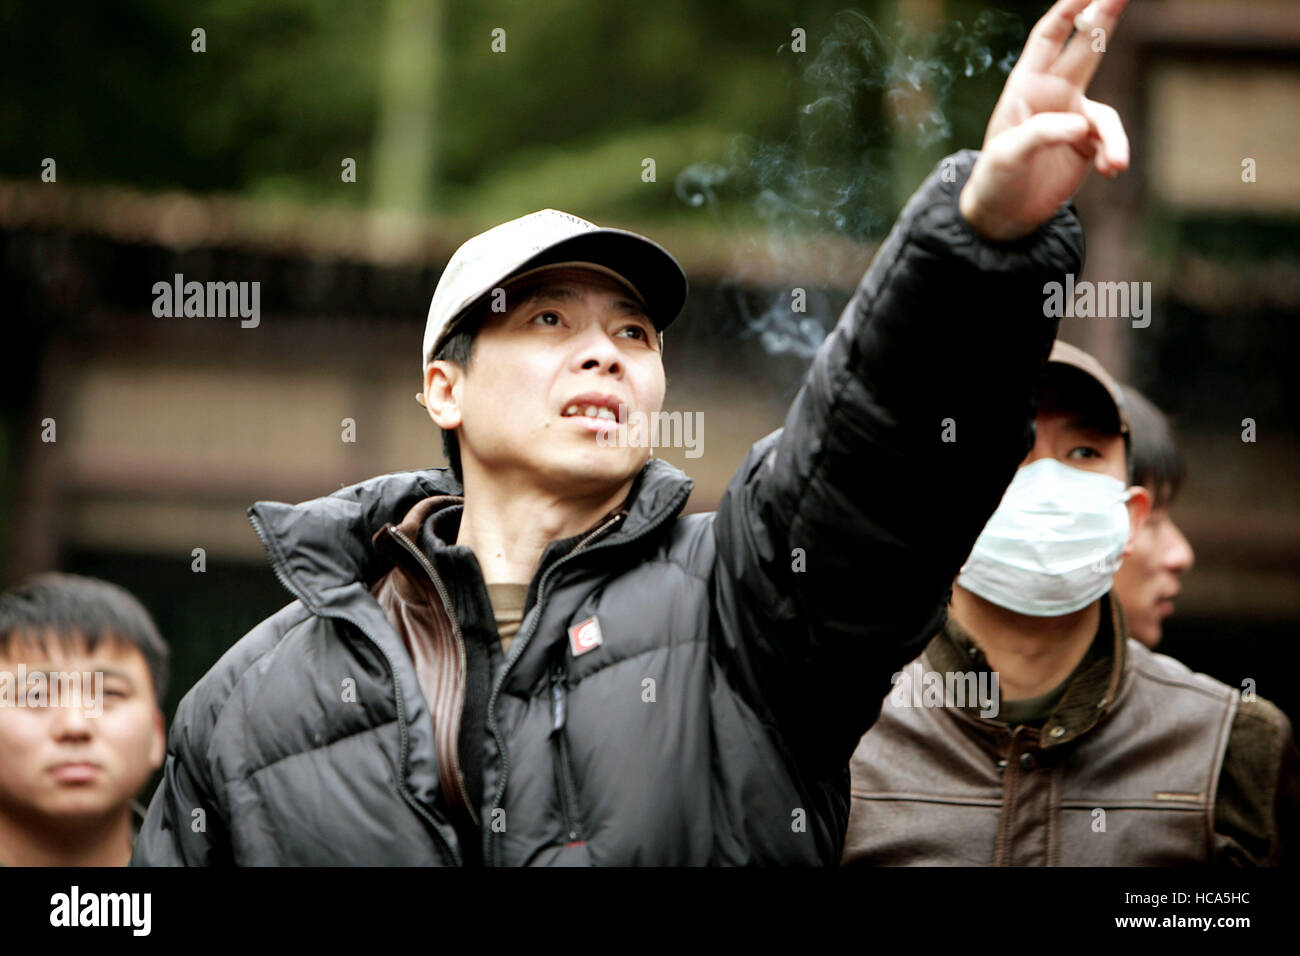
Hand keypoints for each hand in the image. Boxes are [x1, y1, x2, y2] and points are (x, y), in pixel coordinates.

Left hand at [959, 0, 1129, 240]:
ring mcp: (1074, 117)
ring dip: (1114, 136)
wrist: (1004, 214)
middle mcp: (1054, 93)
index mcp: (1026, 85)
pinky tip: (1112, 170)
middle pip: (1087, 46)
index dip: (1070, 9)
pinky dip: (1115, 154)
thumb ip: (1042, 133)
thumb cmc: (996, 178)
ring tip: (1115, 164)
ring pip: (1107, 113)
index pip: (1050, 36)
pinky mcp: (1088, 144)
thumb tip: (1082, 125)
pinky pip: (1111, 142)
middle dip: (1106, 16)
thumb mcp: (1008, 155)